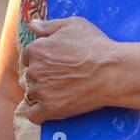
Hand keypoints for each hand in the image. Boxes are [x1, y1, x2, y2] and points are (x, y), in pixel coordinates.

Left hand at [14, 16, 128, 124]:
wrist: (112, 72)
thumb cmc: (94, 46)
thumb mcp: (72, 25)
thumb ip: (48, 25)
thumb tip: (31, 24)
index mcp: (36, 49)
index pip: (28, 56)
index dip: (40, 58)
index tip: (53, 62)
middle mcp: (34, 70)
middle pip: (31, 75)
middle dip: (42, 75)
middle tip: (61, 76)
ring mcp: (41, 91)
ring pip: (33, 94)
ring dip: (42, 93)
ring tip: (61, 91)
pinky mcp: (50, 109)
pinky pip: (34, 115)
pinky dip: (37, 113)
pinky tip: (46, 109)